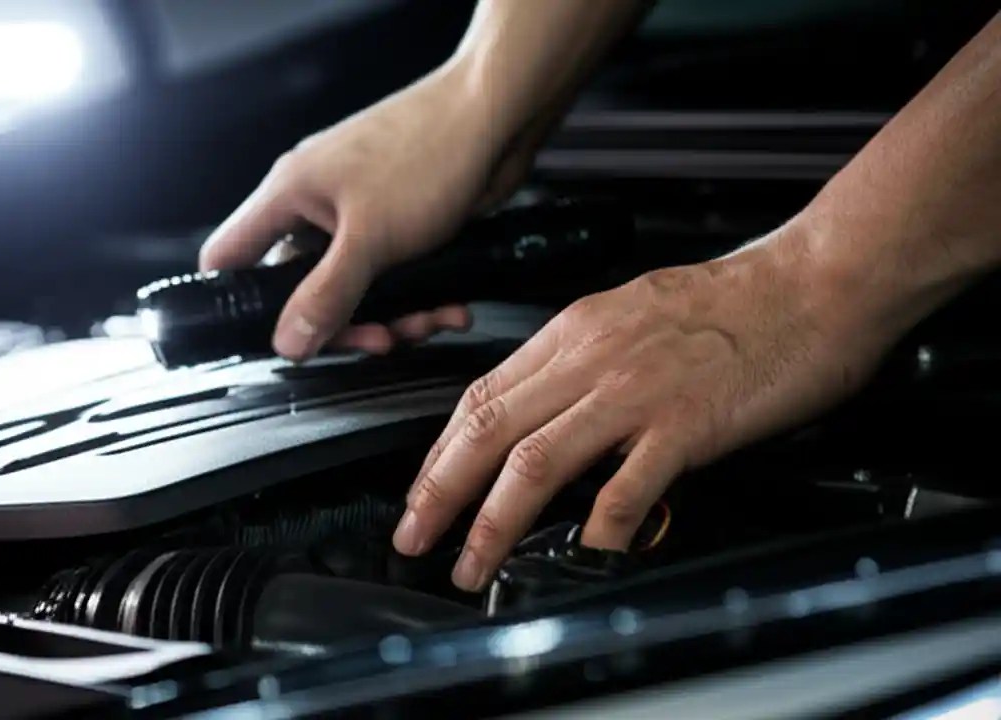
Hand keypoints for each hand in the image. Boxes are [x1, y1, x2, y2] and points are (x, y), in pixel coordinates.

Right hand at [199, 61, 547, 359]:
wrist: (499, 117)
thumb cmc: (430, 150)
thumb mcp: (370, 240)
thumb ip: (326, 296)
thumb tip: (289, 342)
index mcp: (288, 195)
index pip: (229, 257)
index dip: (236, 303)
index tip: (271, 337)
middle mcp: (315, 204)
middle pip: (300, 287)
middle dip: (342, 321)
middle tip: (377, 339)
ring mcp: (356, 213)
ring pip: (353, 288)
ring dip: (392, 315)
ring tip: (426, 320)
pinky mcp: (397, 223)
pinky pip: (392, 277)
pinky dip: (418, 297)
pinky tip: (447, 306)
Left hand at [393, 225, 899, 590]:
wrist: (812, 282)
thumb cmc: (733, 300)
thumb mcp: (632, 314)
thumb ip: (583, 361)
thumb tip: (543, 408)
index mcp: (574, 332)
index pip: (481, 395)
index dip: (439, 450)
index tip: (420, 488)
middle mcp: (591, 359)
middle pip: (488, 430)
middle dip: (438, 491)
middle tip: (412, 535)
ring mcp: (635, 392)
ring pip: (535, 461)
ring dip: (492, 522)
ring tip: (471, 563)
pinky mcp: (685, 423)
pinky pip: (625, 487)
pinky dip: (597, 530)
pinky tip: (581, 557)